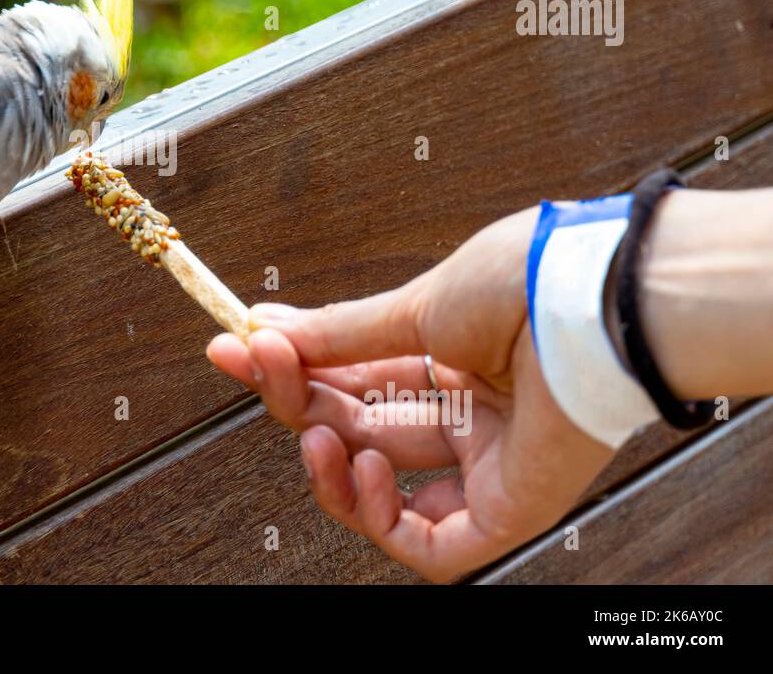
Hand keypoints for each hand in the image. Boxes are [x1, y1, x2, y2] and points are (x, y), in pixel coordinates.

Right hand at [207, 208, 615, 581]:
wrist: (590, 302)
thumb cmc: (521, 283)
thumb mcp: (412, 305)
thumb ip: (339, 334)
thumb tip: (263, 329)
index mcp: (446, 359)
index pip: (351, 379)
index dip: (294, 368)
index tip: (240, 344)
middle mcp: (464, 413)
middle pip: (355, 428)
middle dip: (297, 401)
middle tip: (257, 365)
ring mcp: (486, 464)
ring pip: (383, 496)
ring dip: (328, 466)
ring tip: (312, 433)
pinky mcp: (509, 510)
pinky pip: (434, 546)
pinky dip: (383, 520)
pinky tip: (368, 469)